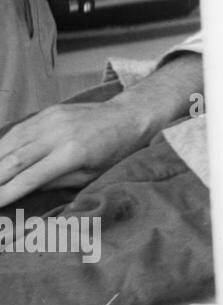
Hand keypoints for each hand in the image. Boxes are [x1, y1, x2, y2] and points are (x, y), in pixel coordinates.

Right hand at [0, 98, 149, 203]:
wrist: (128, 116)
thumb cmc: (115, 152)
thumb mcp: (91, 175)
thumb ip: (58, 182)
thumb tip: (25, 190)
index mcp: (72, 154)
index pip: (28, 178)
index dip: (6, 193)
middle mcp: (57, 134)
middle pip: (13, 159)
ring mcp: (51, 120)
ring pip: (10, 142)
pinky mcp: (48, 112)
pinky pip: (19, 130)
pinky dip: (3, 144)